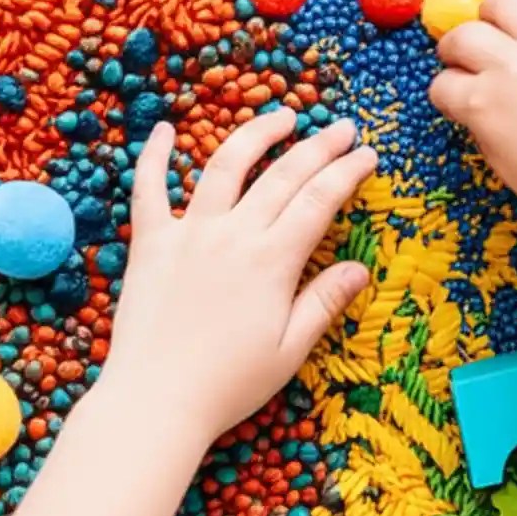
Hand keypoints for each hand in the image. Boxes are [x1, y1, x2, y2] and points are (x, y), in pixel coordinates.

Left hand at [98, 110, 377, 443]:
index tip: (368, 155)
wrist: (155, 400)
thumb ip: (323, 302)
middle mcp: (233, 235)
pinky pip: (148, 189)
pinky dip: (154, 156)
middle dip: (319, 146)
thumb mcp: (289, 350)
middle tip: (344, 127)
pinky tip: (162, 128)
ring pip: (225, 165)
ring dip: (257, 134)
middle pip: (283, 175)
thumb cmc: (228, 384)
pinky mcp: (150, 243)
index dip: (347, 172)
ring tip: (282, 115)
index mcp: (272, 261)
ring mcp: (188, 233)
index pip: (319, 200)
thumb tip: (359, 268)